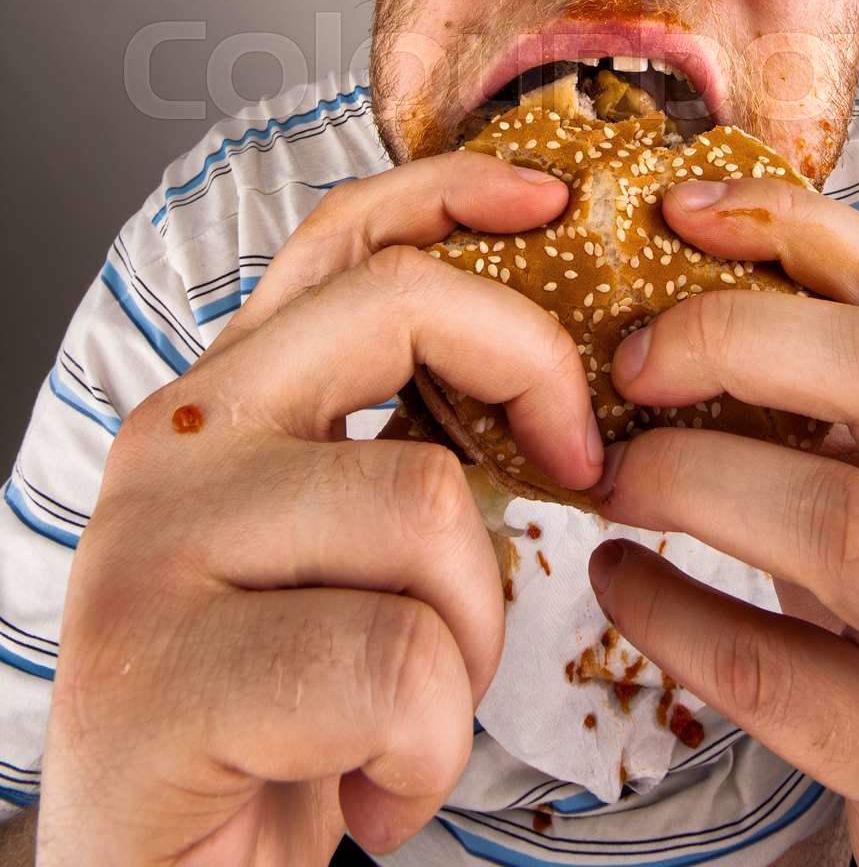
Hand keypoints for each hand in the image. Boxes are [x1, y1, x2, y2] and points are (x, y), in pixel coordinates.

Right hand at [39, 153, 595, 865]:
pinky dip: (423, 750)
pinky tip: (369, 791)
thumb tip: (546, 387)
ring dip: (471, 641)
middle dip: (533, 375)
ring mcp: (154, 549)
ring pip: (424, 506)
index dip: (450, 194)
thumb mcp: (339, 559)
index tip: (550, 198)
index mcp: (225, 404)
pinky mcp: (154, 676)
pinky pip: (390, 668)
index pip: (339, 241)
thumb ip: (395, 449)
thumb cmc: (276, 726)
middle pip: (397, 308)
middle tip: (576, 476)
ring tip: (410, 719)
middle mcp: (176, 443)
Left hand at [585, 177, 858, 866]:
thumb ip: (834, 405)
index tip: (678, 208)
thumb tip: (662, 292)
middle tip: (628, 361)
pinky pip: (778, 675)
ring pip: (848, 524)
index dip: (793, 228)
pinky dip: (671, 614)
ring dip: (698, 481)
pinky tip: (616, 582)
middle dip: (738, 340)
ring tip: (611, 477)